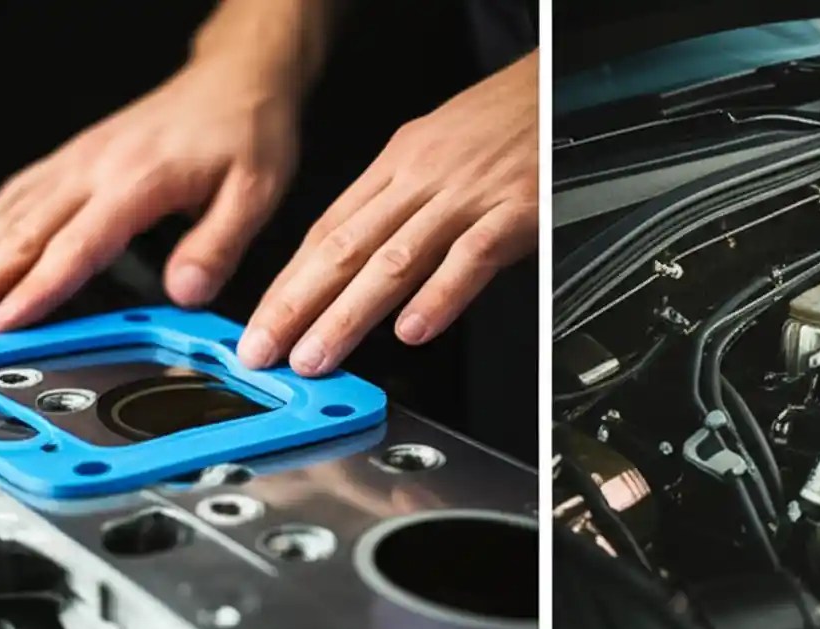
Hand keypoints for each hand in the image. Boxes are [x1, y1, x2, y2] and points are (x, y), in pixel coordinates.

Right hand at [0, 60, 299, 333]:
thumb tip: (186, 294)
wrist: (237, 80)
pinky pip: (20, 193)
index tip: (3, 321)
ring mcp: (80, 160)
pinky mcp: (78, 157)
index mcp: (138, 180)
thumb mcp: (256, 192)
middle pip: (24, 232)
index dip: (38, 289)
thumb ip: (218, 246)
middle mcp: (96, 167)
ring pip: (11, 213)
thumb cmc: (246, 131)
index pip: (76, 245)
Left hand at [238, 50, 538, 376]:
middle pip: (346, 249)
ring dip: (349, 314)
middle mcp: (421, 179)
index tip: (262, 324)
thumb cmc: (502, 119)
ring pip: (395, 261)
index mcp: (397, 164)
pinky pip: (470, 258)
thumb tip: (359, 258)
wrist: (557, 83)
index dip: (289, 284)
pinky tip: (413, 330)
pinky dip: (439, 296)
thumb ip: (398, 202)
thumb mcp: (432, 147)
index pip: (327, 231)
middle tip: (266, 351)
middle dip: (298, 307)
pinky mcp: (514, 212)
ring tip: (319, 354)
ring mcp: (466, 197)